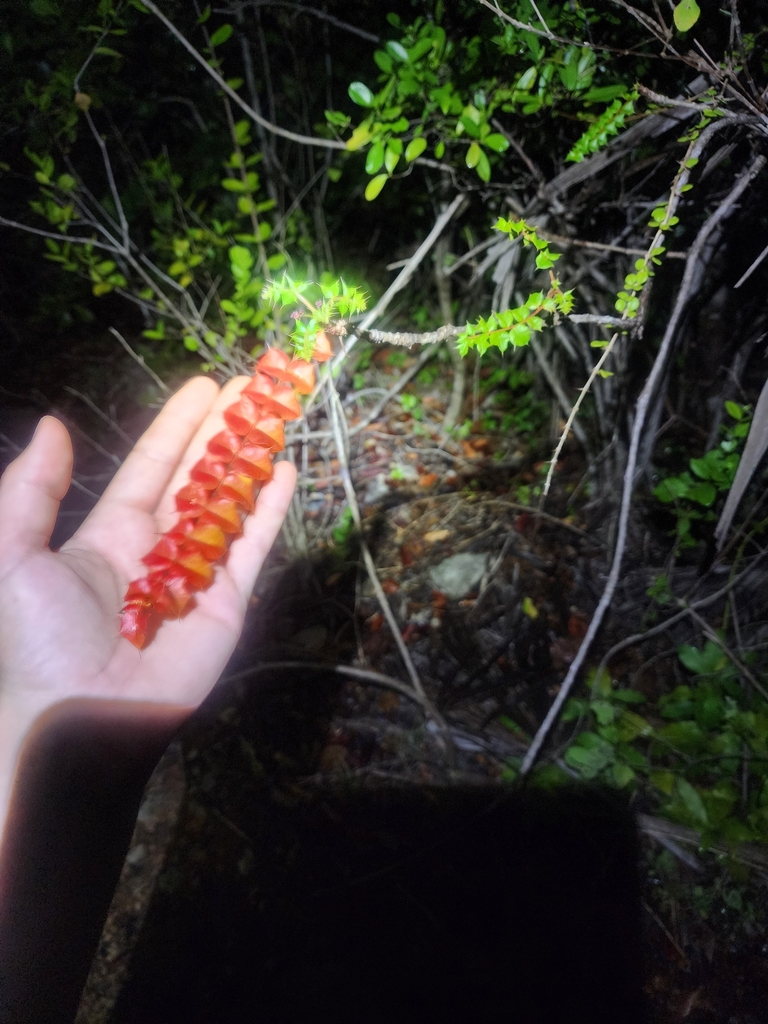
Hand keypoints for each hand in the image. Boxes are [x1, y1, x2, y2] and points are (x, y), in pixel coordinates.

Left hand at [0, 375, 295, 725]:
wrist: (78, 714)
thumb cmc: (38, 638)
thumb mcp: (12, 554)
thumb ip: (32, 490)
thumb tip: (53, 427)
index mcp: (110, 533)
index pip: (151, 465)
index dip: (178, 425)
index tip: (204, 387)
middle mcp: (158, 548)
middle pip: (198, 476)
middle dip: (223, 432)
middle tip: (251, 387)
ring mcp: (197, 574)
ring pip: (231, 504)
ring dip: (251, 460)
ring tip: (274, 417)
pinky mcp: (226, 601)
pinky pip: (253, 546)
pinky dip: (270, 511)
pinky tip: (283, 472)